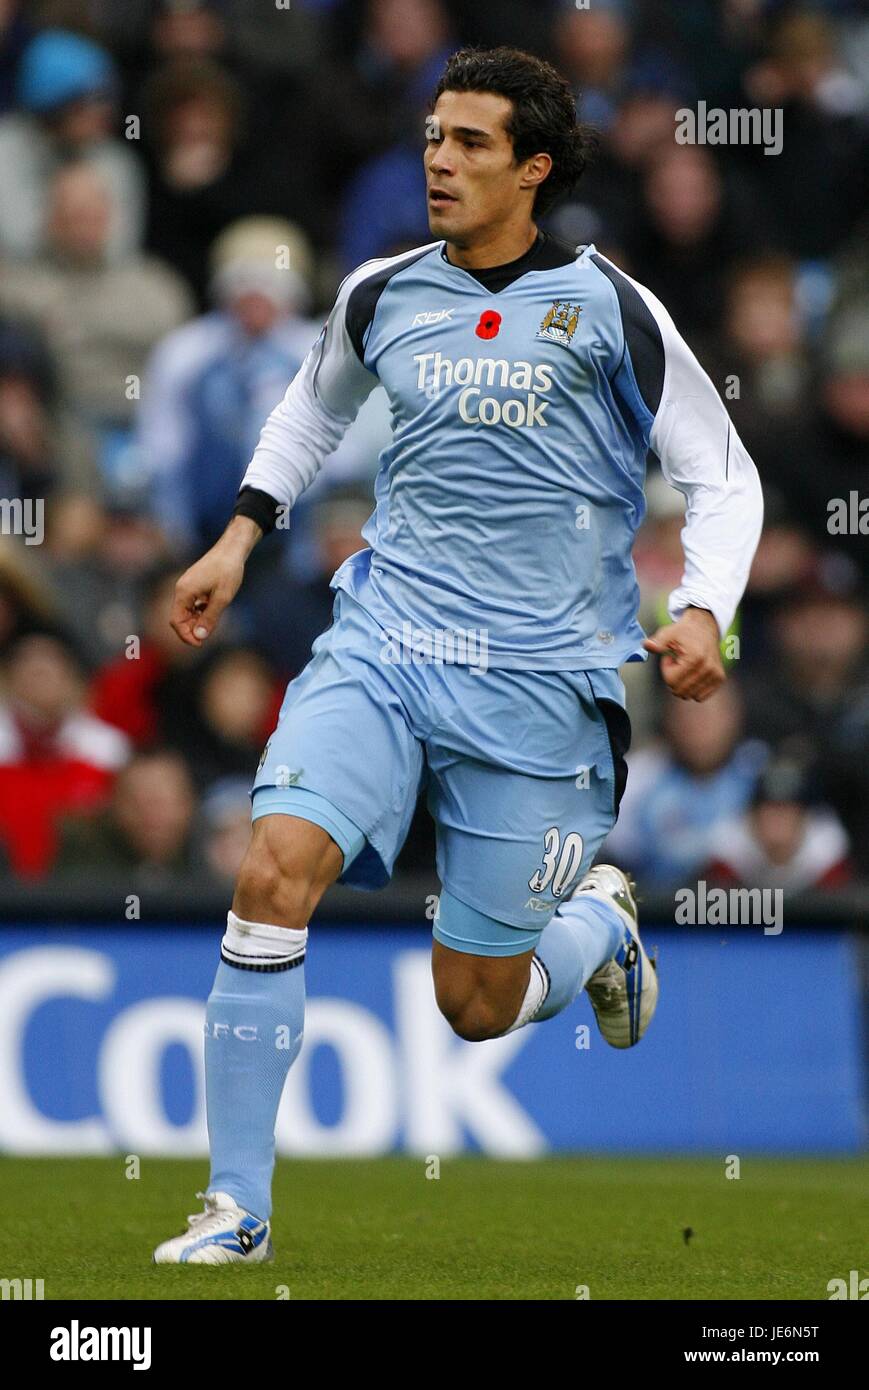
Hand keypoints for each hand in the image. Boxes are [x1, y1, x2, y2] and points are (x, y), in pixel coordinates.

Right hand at [170, 522, 256, 646]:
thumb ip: (210, 618)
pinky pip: (192, 603)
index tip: (200, 644)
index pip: (176, 621)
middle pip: (179, 617)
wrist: (232, 549)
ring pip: (186, 611)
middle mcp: (181, 589)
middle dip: (191, 629)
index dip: (186, 635)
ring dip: (196, 621)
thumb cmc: (228, 571)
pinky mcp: (193, 584)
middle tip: (208, 635)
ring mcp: (187, 586)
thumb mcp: (222, 598)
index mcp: (184, 592)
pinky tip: (213, 611)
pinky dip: (199, 612)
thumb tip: (200, 636)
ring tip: (213, 623)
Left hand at [643, 607, 724, 701]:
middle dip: (674, 678)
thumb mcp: (668, 633)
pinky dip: (693, 688)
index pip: (672, 681)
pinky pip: (701, 696)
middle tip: (678, 662)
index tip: (670, 657)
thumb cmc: (684, 631)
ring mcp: (715, 674)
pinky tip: (693, 672)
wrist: (704, 627)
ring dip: (683, 683)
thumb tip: (646, 645)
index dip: (666, 670)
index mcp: (695, 658)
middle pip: (680, 690)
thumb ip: (657, 643)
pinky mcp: (719, 678)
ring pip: (690, 695)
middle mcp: (708, 668)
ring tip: (686, 666)